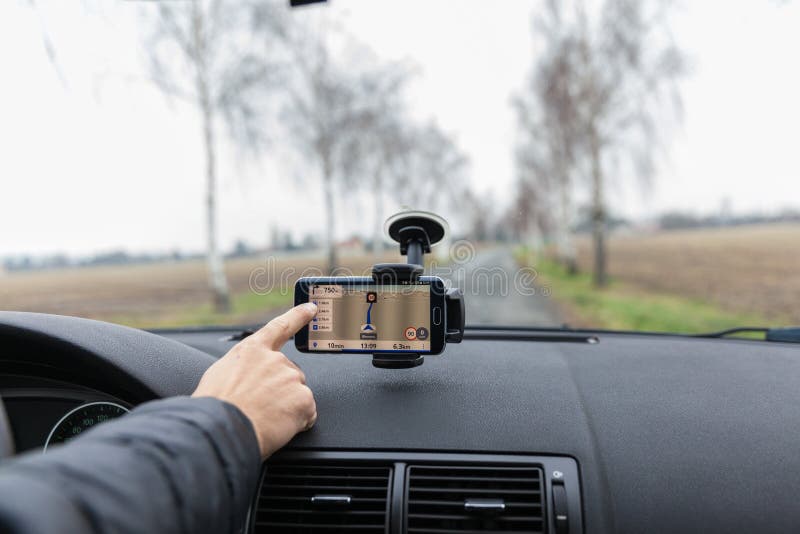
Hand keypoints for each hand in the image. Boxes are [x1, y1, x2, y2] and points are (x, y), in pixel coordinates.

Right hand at [192, 302, 317, 458]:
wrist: (221, 429)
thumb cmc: (215, 407)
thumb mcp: (219, 376)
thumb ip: (242, 369)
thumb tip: (247, 377)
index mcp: (252, 350)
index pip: (280, 327)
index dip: (298, 316)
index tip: (312, 308)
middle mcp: (275, 360)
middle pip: (289, 373)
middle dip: (281, 391)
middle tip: (260, 408)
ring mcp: (291, 378)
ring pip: (297, 395)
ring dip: (287, 408)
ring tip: (264, 419)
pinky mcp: (303, 399)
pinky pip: (307, 414)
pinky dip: (297, 423)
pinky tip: (277, 426)